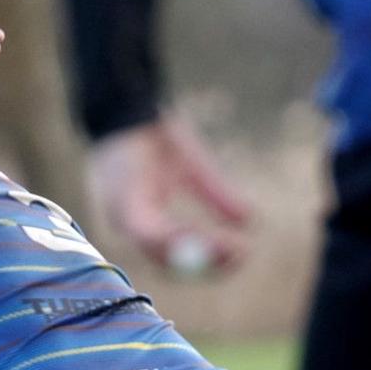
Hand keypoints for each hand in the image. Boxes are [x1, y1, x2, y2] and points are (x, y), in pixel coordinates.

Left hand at [86, 113, 251, 273]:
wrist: (126, 106)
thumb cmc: (154, 135)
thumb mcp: (194, 167)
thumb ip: (217, 193)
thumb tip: (250, 220)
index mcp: (143, 219)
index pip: (174, 254)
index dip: (209, 260)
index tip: (242, 255)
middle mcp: (127, 223)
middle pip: (167, 259)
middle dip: (208, 263)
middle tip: (243, 256)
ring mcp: (119, 213)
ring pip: (159, 249)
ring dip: (199, 250)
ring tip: (234, 249)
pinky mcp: (120, 201)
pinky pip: (148, 230)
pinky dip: (178, 237)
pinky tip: (204, 236)